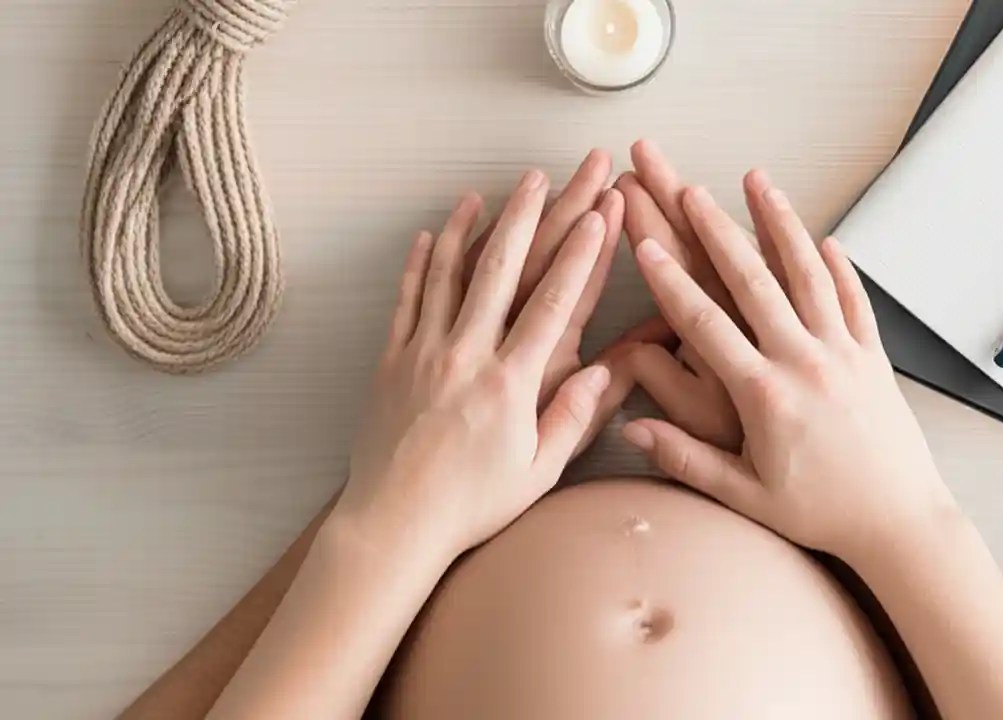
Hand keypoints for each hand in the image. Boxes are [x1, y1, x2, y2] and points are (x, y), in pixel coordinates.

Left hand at [338, 169, 614, 565]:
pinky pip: (406, 300)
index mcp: (510, 383)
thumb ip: (574, 416)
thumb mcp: (539, 471)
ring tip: (485, 191)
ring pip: (448, 274)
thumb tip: (611, 371)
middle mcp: (467, 356)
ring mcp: (423, 353)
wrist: (393, 523)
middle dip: (528, 217)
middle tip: (544, 176)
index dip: (580, 254)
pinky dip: (419, 265)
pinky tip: (429, 236)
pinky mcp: (391, 361)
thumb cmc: (472, 505)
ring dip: (469, 227)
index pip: (553, 304)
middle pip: (500, 270)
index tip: (600, 214)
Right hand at [620, 176, 955, 561]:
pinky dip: (840, 265)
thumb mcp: (744, 495)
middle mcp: (804, 362)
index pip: (706, 324)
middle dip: (717, 230)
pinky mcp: (874, 357)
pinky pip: (854, 299)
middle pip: (754, 281)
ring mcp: (843, 353)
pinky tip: (824, 237)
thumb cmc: (820, 515)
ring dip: (780, 224)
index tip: (646, 246)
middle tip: (689, 189)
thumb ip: (686, 459)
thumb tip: (632, 429)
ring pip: (808, 275)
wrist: (899, 523)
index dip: (671, 282)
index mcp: (764, 395)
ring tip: (758, 183)